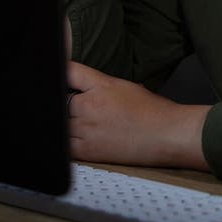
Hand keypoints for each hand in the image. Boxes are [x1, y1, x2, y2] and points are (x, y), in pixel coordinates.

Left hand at [66, 61, 211, 170]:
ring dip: (64, 123)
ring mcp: (86, 129)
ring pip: (59, 124)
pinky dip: (64, 143)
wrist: (167, 134)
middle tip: (73, 107)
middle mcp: (90, 105)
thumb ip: (99, 85)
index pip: (68, 71)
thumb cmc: (153, 110)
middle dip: (64, 103)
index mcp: (101, 85)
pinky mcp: (88, 151)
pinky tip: (73, 139)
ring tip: (77, 124)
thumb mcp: (125, 86)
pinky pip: (63, 146)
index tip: (54, 74)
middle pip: (60, 100)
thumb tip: (81, 89)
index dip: (58, 72)